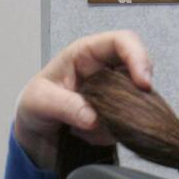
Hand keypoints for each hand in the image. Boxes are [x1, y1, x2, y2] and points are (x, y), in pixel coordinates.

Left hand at [12, 30, 153, 169]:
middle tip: (117, 119)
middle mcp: (105, 71)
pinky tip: (87, 136)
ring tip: (84, 130)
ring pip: (137, 103)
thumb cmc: (35, 106)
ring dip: (118, 121)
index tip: (143, 83)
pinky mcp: (117, 117)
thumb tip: (92, 118)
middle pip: (139, 72)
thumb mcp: (39, 102)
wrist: (36, 135)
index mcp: (85, 54)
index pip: (121, 42)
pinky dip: (112, 135)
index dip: (137, 57)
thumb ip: (64, 106)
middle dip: (134, 97)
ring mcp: (114, 95)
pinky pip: (128, 126)